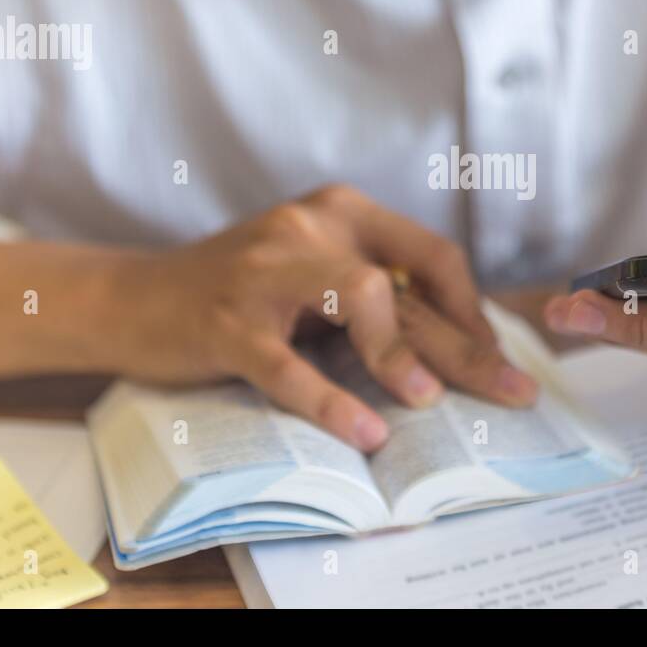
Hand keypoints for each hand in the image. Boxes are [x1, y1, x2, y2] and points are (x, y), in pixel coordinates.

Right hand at [116, 185, 536, 450]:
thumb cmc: (236, 293)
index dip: (471, 308)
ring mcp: (267, 273)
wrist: (131, 298)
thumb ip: (372, 293)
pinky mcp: (228, 324)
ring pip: (361, 298)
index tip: (494, 354)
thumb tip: (454, 343)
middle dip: (467, 345)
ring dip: (402, 354)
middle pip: (409, 287)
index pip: (431, 254)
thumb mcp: (312, 277)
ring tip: (430, 403)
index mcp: (340, 213)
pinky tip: (363, 433)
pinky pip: (288, 365)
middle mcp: (310, 228)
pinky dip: (328, 401)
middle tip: (515, 391)